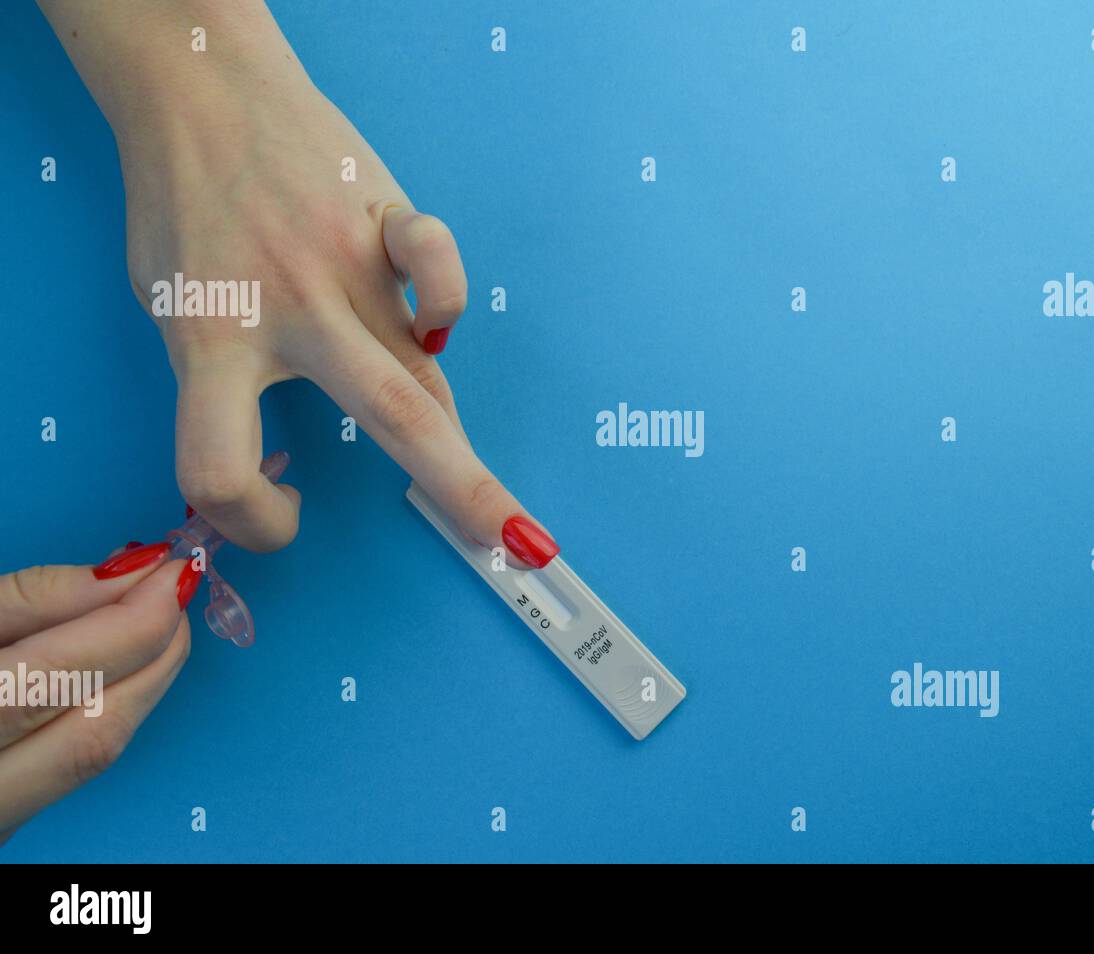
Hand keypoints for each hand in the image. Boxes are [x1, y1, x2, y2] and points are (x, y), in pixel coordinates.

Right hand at [0, 544, 191, 844]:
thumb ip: (21, 602)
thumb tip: (120, 576)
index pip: (47, 681)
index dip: (121, 619)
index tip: (162, 565)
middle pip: (88, 727)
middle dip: (151, 647)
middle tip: (177, 583)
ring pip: (91, 753)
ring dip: (143, 675)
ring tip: (160, 611)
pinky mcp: (1, 819)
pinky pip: (71, 764)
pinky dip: (109, 704)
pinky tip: (124, 660)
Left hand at [37, 0, 559, 568]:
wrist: (200, 90)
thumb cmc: (182, 209)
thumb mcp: (173, 307)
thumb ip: (226, 376)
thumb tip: (292, 441)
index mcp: (208, 341)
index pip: (217, 466)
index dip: (250, 521)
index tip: (282, 517)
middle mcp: (291, 310)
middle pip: (391, 418)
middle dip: (464, 489)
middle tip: (514, 543)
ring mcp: (348, 264)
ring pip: (430, 369)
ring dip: (458, 435)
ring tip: (490, 490)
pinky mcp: (387, 218)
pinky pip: (444, 276)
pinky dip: (450, 309)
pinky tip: (435, 326)